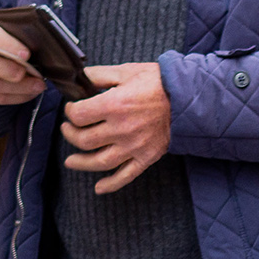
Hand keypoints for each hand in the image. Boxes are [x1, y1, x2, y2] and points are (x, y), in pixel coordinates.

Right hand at [0, 13, 47, 105]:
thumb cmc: (3, 34)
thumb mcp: (7, 25)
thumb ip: (18, 32)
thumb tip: (40, 46)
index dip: (7, 46)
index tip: (27, 54)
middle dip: (10, 70)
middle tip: (34, 74)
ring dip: (18, 88)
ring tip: (38, 85)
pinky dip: (15, 97)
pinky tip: (29, 92)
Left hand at [61, 62, 170, 194]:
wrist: (189, 97)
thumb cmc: (159, 82)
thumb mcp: (127, 71)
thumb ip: (99, 75)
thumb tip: (80, 78)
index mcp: (115, 105)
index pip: (79, 115)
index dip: (70, 112)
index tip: (72, 109)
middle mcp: (122, 128)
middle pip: (84, 140)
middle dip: (70, 134)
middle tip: (69, 129)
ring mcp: (134, 146)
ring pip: (99, 162)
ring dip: (81, 163)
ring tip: (70, 161)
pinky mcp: (146, 157)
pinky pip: (126, 176)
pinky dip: (110, 184)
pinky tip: (99, 188)